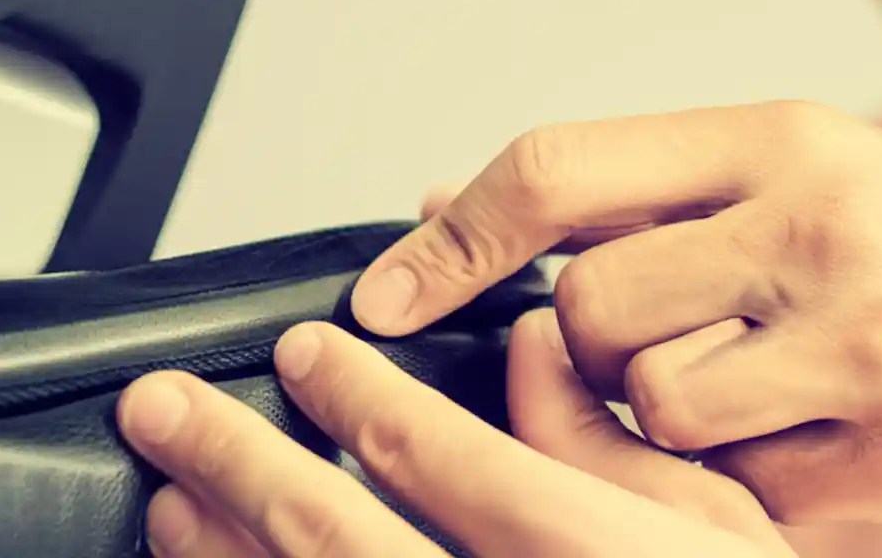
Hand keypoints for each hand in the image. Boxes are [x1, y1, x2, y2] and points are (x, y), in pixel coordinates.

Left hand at [115, 312, 794, 556]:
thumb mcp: (715, 524)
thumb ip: (612, 439)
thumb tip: (535, 345)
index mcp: (585, 553)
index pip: (436, 452)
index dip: (353, 390)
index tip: (308, 353)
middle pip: (336, 535)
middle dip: (238, 462)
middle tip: (166, 410)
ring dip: (226, 551)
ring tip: (168, 500)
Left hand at [350, 101, 881, 522]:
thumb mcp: (802, 175)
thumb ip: (640, 195)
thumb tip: (455, 211)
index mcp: (780, 137)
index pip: (558, 168)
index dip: (453, 235)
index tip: (386, 293)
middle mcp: (816, 221)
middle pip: (582, 308)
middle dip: (592, 350)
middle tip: (671, 346)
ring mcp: (858, 335)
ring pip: (646, 403)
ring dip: (668, 419)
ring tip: (763, 392)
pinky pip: (725, 486)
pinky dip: (739, 476)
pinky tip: (814, 438)